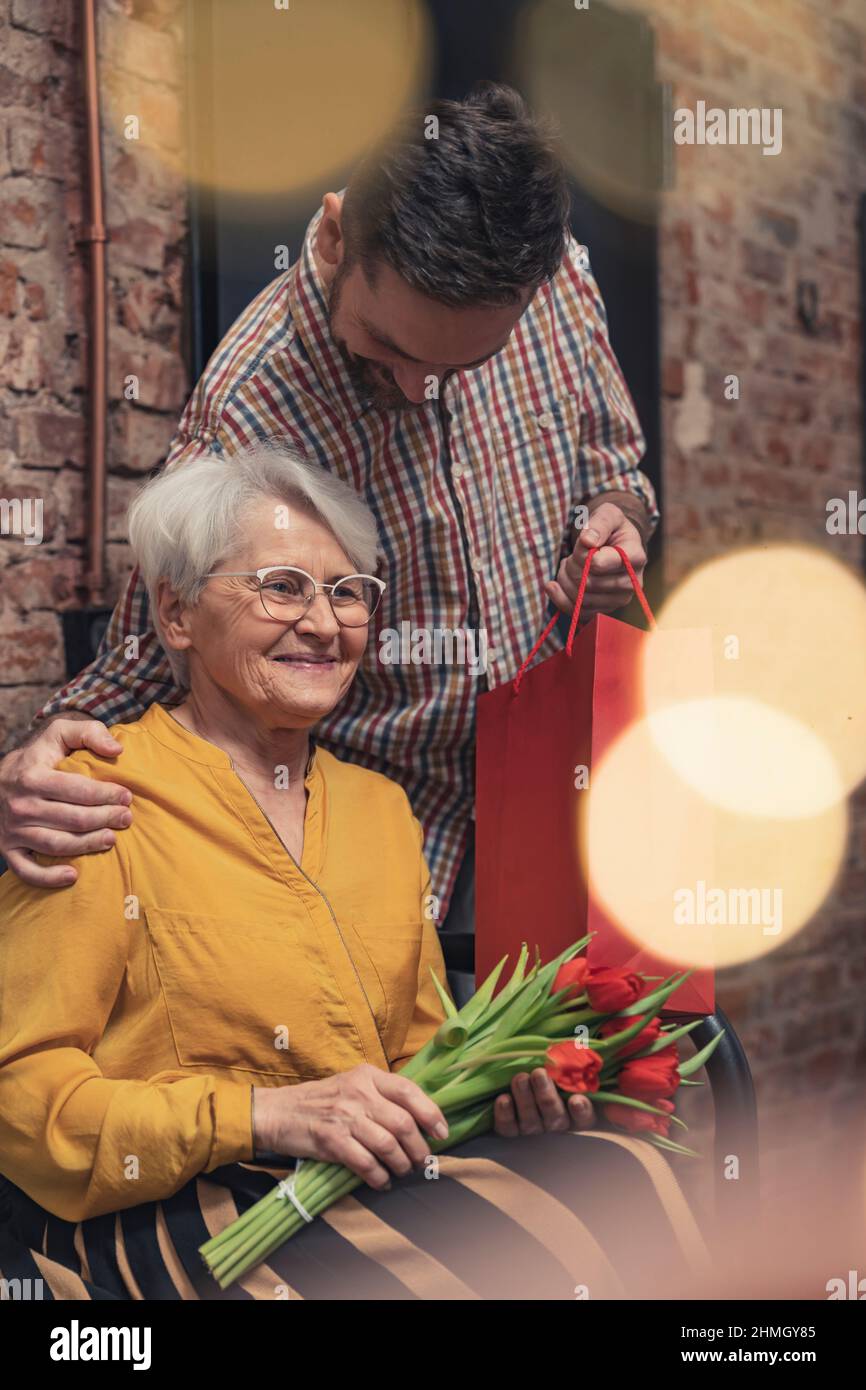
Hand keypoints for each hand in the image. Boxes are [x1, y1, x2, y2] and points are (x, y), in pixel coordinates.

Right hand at [0, 718, 132, 886]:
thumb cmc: (36, 757)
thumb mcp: (57, 733)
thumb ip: (88, 732)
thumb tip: (117, 749)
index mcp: (33, 776)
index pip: (78, 790)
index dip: (107, 795)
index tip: (127, 796)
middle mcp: (21, 805)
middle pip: (73, 819)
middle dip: (106, 819)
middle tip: (126, 818)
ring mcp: (13, 830)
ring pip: (58, 844)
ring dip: (89, 845)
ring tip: (111, 839)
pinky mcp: (8, 849)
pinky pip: (27, 870)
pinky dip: (49, 877)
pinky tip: (73, 875)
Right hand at [253, 1064, 449, 1190]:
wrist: (278, 1112)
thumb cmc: (320, 1101)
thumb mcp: (351, 1085)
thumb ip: (380, 1095)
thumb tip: (418, 1118)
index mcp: (367, 1076)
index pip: (409, 1091)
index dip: (431, 1113)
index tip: (442, 1133)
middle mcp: (358, 1093)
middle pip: (403, 1122)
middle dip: (418, 1147)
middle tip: (421, 1160)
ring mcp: (345, 1116)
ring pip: (388, 1145)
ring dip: (401, 1164)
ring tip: (402, 1171)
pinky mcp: (332, 1140)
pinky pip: (366, 1163)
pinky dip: (378, 1177)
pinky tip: (381, 1182)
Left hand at [493, 1068, 594, 1136]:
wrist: (526, 1071)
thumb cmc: (557, 1063)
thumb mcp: (575, 1061)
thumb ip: (585, 1060)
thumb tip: (620, 1052)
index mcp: (579, 1111)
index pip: (585, 1117)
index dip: (581, 1111)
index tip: (576, 1100)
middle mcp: (557, 1123)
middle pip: (555, 1118)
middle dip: (547, 1096)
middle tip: (539, 1073)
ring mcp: (535, 1128)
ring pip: (531, 1122)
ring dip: (525, 1099)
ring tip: (520, 1078)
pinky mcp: (512, 1128)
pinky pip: (508, 1128)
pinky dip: (505, 1115)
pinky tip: (503, 1099)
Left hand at [545, 500, 646, 620]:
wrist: (619, 546)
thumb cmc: (612, 529)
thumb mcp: (608, 514)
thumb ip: (599, 523)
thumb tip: (587, 541)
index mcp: (635, 557)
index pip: (598, 563)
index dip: (581, 553)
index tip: (582, 543)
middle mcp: (632, 583)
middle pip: (586, 582)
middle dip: (571, 566)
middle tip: (572, 555)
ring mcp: (619, 600)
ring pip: (579, 598)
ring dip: (565, 580)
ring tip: (570, 566)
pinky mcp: (605, 611)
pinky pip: (576, 612)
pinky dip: (560, 598)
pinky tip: (555, 585)